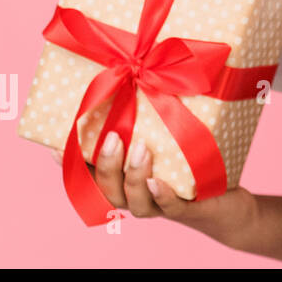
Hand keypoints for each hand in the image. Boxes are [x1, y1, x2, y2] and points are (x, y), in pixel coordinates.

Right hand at [52, 133, 257, 246]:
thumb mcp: (167, 134)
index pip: (88, 175)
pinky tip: (157, 182)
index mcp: (123, 179)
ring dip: (133, 176)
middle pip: (107, 190)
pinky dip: (161, 196)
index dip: (70, 164)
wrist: (225, 196)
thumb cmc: (189, 159)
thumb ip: (149, 116)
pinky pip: (170, 207)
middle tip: (114, 137)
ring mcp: (158, 204)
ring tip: (141, 149)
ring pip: (135, 201)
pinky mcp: (187, 208)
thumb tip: (135, 73)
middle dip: (106, 165)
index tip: (57, 146)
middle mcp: (135, 194)